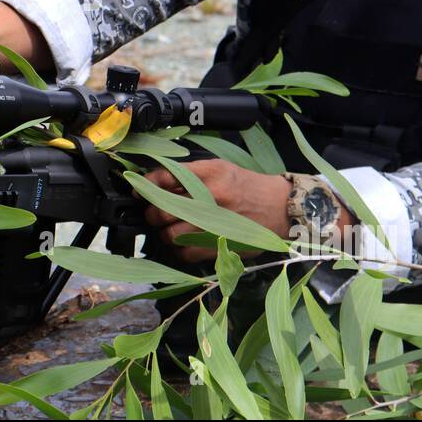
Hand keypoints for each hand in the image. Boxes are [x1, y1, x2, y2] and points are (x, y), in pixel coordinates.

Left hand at [141, 160, 350, 263]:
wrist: (281, 209)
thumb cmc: (248, 187)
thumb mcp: (221, 168)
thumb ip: (190, 174)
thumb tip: (155, 182)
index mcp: (211, 173)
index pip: (166, 177)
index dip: (146, 184)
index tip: (140, 189)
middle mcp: (211, 198)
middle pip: (163, 208)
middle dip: (151, 212)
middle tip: (153, 212)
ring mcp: (215, 224)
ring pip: (170, 234)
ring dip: (163, 232)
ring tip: (168, 227)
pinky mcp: (220, 246)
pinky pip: (185, 253)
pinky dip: (177, 249)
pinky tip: (182, 241)